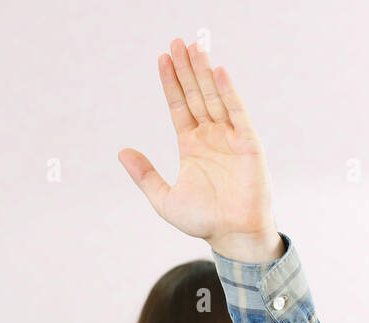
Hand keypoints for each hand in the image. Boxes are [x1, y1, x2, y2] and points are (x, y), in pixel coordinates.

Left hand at [120, 39, 283, 262]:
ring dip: (204, 72)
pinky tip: (218, 72)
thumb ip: (144, 175)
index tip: (162, 58)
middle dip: (186, 69)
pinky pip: (237, 112)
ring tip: (194, 47)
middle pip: (196, 94)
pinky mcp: (248, 143)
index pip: (179, 106)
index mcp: (191, 145)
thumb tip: (121, 152)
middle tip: (177, 41)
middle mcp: (211, 136)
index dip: (171, 83)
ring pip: (214, 97)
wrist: (232, 235)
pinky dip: (228, 92)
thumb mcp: (164, 198)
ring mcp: (230, 137)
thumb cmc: (203, 220)